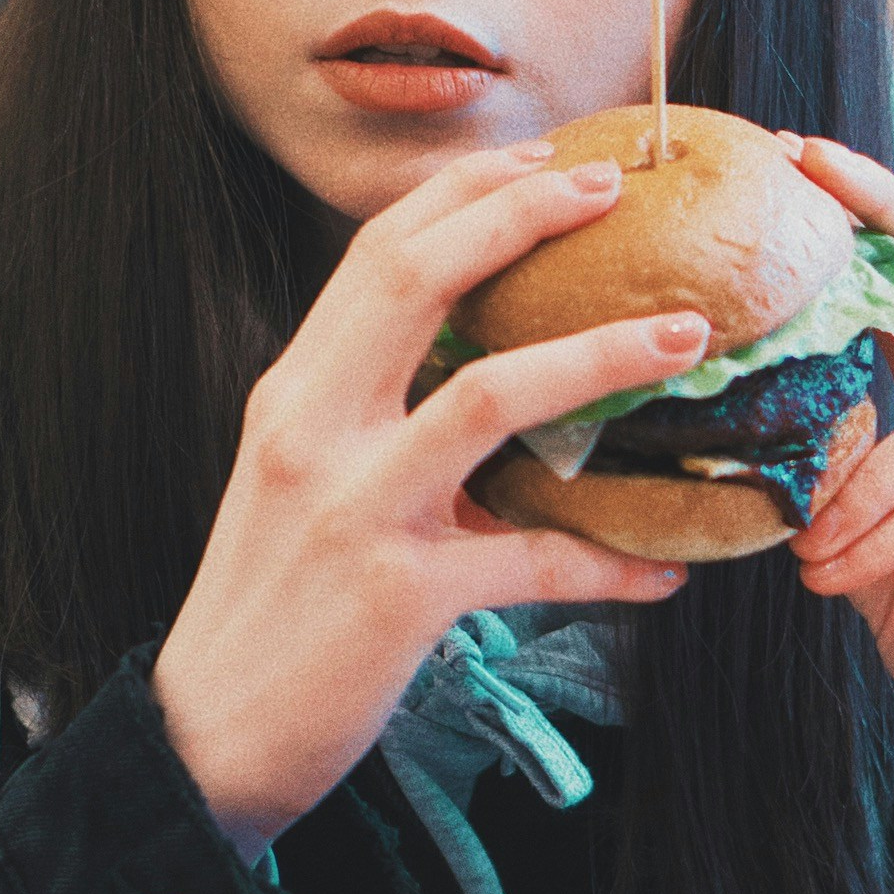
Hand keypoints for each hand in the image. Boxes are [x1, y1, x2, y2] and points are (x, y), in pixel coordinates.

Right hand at [151, 145, 708, 858]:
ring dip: (598, 356)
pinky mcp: (398, 596)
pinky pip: (530, 562)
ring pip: (488, 396)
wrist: (210, 734)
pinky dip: (608, 563)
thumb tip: (488, 372)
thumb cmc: (270, 607)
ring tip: (683, 334)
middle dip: (520, 214)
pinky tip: (664, 567)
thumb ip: (373, 420)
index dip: (464, 192)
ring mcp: (355, 509)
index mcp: (294, 394)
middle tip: (608, 186)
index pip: (375, 254)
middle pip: (417, 277)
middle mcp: (315, 431)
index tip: (542, 159)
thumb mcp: (303, 484)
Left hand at [785, 139, 893, 763]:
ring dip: (861, 486)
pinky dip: (890, 534)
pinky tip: (838, 578)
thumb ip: (833, 474)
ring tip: (807, 551)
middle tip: (805, 184)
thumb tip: (737, 425)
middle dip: (884, 219)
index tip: (797, 155)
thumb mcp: (871, 540)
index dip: (872, 208)